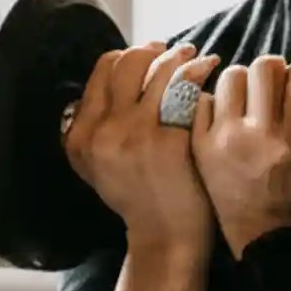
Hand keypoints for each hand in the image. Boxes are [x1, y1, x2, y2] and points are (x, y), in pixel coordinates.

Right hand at [64, 41, 221, 259]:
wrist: (165, 239)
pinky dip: (198, 75)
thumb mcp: (100, 166)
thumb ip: (97, 127)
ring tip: (199, 58)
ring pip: (158, 73)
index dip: (129, 56)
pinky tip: (210, 72)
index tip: (151, 55)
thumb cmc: (141, 200)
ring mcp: (133, 137)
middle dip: (155, 51)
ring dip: (181, 58)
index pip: (102, 72)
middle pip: (127, 65)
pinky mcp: (166, 143)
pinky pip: (183, 91)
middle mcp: (101, 133)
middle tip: (179, 51)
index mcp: (80, 137)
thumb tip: (112, 80)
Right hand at [191, 55, 290, 257]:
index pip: (224, 82)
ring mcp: (270, 138)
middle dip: (264, 71)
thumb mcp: (204, 166)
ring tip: (290, 86)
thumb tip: (212, 88)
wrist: (270, 240)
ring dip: (286, 72)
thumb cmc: (237, 202)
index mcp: (209, 141)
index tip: (248, 91)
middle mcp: (236, 135)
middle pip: (249, 70)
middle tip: (272, 84)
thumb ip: (200, 126)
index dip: (238, 80)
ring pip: (275, 70)